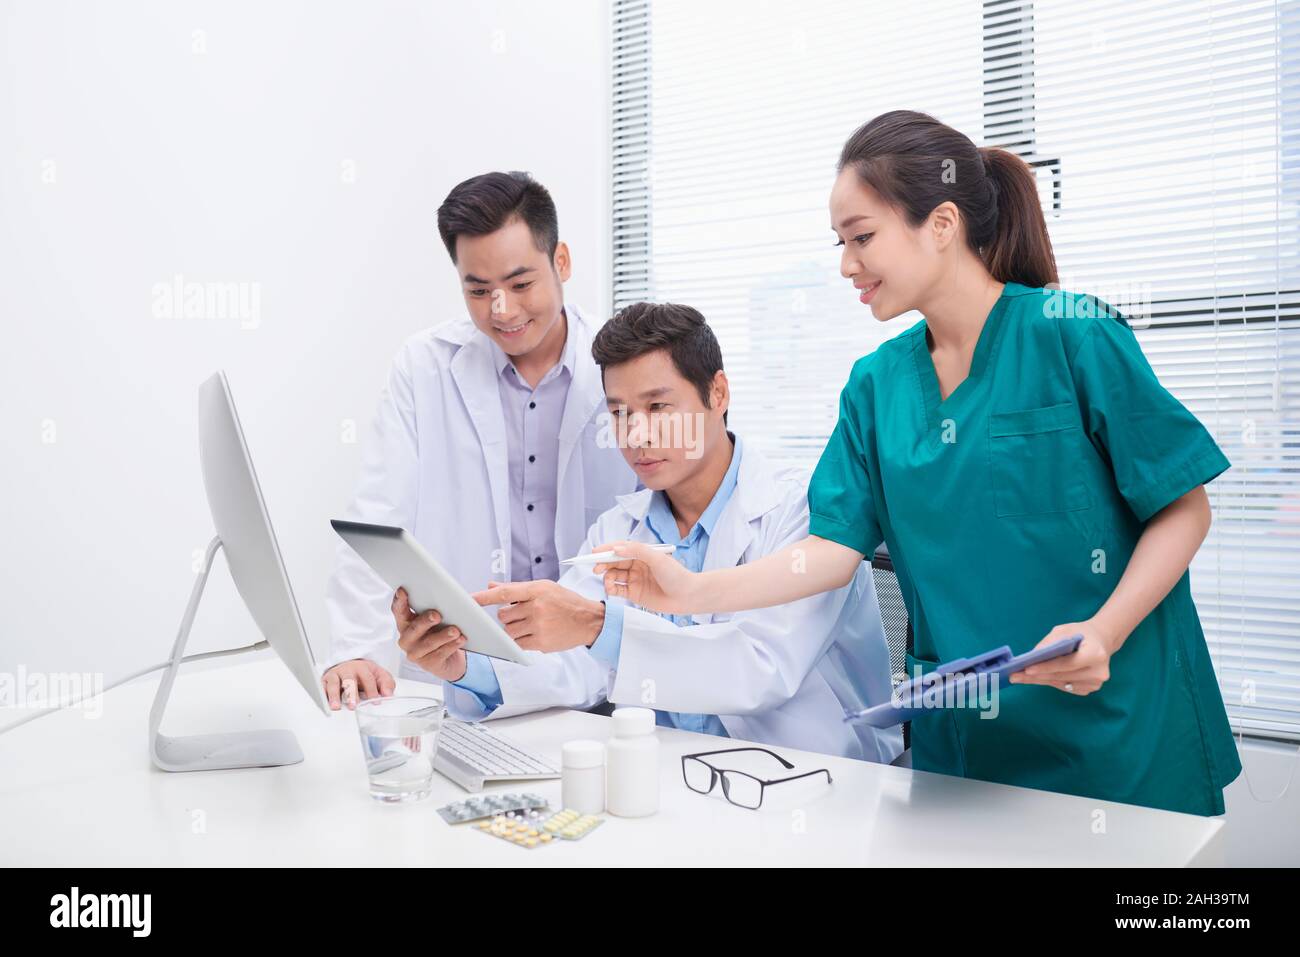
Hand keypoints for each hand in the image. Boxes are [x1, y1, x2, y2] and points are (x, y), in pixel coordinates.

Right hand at [322, 658, 394, 710]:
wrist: (351, 663)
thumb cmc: (365, 673)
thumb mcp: (380, 675)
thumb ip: (387, 684)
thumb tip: (388, 695)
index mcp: (362, 668)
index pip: (368, 678)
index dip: (372, 690)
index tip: (375, 701)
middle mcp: (347, 670)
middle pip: (348, 680)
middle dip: (351, 693)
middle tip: (354, 706)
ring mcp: (335, 675)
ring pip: (333, 683)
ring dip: (334, 696)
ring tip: (336, 707)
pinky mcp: (324, 681)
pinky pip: (320, 687)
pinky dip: (321, 695)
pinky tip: (323, 704)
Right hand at [392, 586, 467, 680]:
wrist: (450, 659)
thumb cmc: (442, 631)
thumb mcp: (442, 617)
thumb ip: (450, 604)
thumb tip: (471, 595)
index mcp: (406, 622)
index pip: (399, 610)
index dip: (399, 601)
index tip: (403, 591)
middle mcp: (407, 638)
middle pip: (414, 628)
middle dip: (425, 621)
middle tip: (437, 615)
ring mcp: (416, 653)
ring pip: (429, 643)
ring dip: (443, 635)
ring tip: (455, 630)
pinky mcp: (428, 664)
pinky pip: (440, 654)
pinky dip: (451, 646)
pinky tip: (460, 639)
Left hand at [470, 580, 605, 652]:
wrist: (589, 621)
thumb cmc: (566, 602)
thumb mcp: (544, 588)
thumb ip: (516, 588)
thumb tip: (491, 585)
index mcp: (537, 590)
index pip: (504, 593)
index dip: (484, 597)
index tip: (469, 600)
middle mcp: (537, 607)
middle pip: (504, 615)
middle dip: (508, 616)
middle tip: (522, 614)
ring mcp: (539, 626)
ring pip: (508, 630)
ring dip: (512, 629)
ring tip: (528, 624)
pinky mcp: (541, 643)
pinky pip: (518, 644)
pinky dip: (520, 640)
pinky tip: (533, 634)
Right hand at [591, 541, 697, 613]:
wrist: (687, 596)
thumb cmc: (676, 575)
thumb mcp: (657, 558)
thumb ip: (637, 551)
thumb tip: (616, 548)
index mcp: (642, 554)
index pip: (620, 548)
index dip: (606, 550)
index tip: (594, 552)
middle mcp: (637, 565)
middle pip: (614, 562)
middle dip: (603, 564)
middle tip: (595, 568)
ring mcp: (635, 579)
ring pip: (614, 576)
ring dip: (607, 577)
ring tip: (608, 582)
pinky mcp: (634, 593)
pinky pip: (617, 590)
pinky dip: (610, 588)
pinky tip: (610, 589)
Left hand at [1009, 619, 1118, 695]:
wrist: (1102, 641)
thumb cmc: (1081, 633)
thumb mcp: (1064, 630)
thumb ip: (1049, 643)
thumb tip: (1031, 657)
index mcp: (1096, 655)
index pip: (1067, 664)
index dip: (1046, 667)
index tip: (1027, 669)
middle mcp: (1099, 672)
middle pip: (1061, 676)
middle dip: (1036, 676)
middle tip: (1015, 675)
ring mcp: (1095, 683)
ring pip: (1061, 683)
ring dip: (1039, 680)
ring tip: (1019, 677)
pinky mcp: (1090, 689)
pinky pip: (1064, 686)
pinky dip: (1049, 682)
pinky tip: (1034, 679)